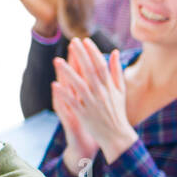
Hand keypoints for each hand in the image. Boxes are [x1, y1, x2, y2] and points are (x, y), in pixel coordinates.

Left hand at [53, 37, 137, 164]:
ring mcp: (92, 104)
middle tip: (72, 41)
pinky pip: (73, 103)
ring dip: (68, 72)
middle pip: (90, 71)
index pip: (101, 65)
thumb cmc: (118, 111)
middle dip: (81, 55)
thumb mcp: (121, 90)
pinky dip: (64, 94)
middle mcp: (101, 93)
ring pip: (79, 85)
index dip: (93, 52)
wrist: (117, 136)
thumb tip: (115, 52)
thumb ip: (117, 70)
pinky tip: (55, 85)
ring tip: (57, 60)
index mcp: (110, 86)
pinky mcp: (84, 115)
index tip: (85, 40)